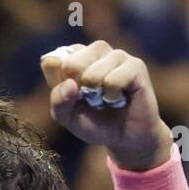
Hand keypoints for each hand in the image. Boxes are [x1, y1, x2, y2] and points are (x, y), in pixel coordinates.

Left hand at [40, 40, 171, 168]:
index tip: (71, 95)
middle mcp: (96, 52)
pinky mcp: (135, 66)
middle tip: (91, 98)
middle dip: (77, 89)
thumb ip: (59, 101)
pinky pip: (114, 79)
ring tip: (106, 99)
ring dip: (96, 94)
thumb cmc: (95, 123)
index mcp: (75, 57)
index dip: (58, 84)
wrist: (125, 138)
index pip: (53, 61)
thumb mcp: (67, 117)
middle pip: (71, 62)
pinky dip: (112, 95)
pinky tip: (119, 98)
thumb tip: (70, 84)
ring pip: (93, 72)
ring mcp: (116, 56)